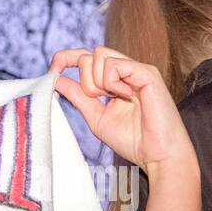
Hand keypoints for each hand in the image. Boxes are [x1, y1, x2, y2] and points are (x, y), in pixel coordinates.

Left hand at [48, 46, 197, 178]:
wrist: (158, 156)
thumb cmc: (134, 140)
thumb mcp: (96, 117)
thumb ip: (78, 97)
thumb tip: (55, 79)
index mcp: (114, 80)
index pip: (85, 57)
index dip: (65, 58)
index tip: (53, 70)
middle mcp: (125, 71)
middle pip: (87, 55)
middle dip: (84, 81)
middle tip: (99, 100)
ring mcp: (137, 69)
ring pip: (99, 54)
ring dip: (96, 82)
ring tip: (114, 99)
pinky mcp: (147, 73)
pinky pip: (115, 65)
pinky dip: (111, 82)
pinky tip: (125, 96)